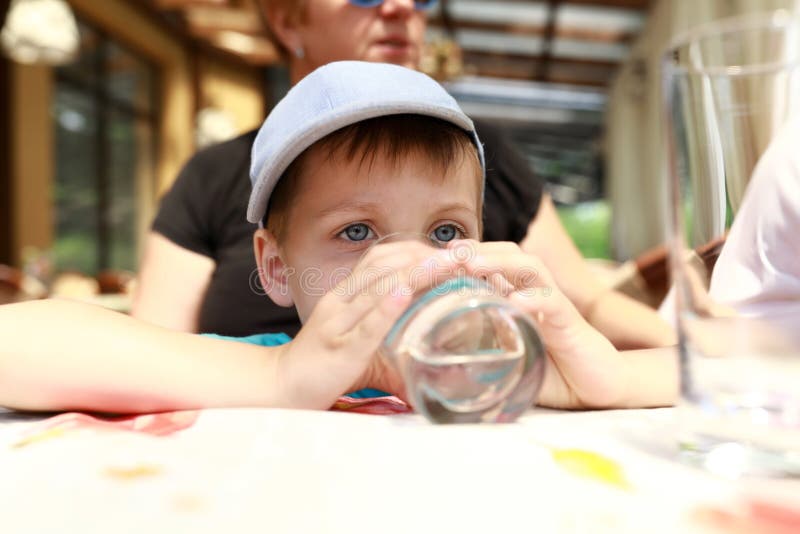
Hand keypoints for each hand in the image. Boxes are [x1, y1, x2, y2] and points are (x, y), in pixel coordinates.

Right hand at [277, 240, 461, 409]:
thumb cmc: (323, 364)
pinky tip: (405, 294)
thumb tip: (430, 345)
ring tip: (444, 264)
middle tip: (458, 254)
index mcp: (344, 295)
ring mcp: (338, 324)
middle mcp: (340, 302)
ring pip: (376, 289)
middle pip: (382, 266)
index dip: (413, 249)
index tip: (446, 251)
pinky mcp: (339, 351)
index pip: (379, 258)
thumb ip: (386, 332)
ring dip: (415, 273)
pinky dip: (386, 309)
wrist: (280, 386)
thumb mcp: (356, 337)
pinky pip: (365, 326)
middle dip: (423, 256)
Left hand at [448, 240, 629, 408]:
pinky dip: (534, 298)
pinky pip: (553, 302)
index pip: (490, 266)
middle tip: (446, 253)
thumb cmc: (550, 374)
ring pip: (530, 267)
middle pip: (508, 255)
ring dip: (499, 261)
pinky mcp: (571, 323)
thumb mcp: (506, 361)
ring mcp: (552, 305)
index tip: (431, 260)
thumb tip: (438, 362)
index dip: (462, 259)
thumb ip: (480, 354)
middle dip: (476, 250)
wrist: (596, 388)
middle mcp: (534, 295)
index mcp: (517, 299)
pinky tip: (514, 301)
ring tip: (471, 264)